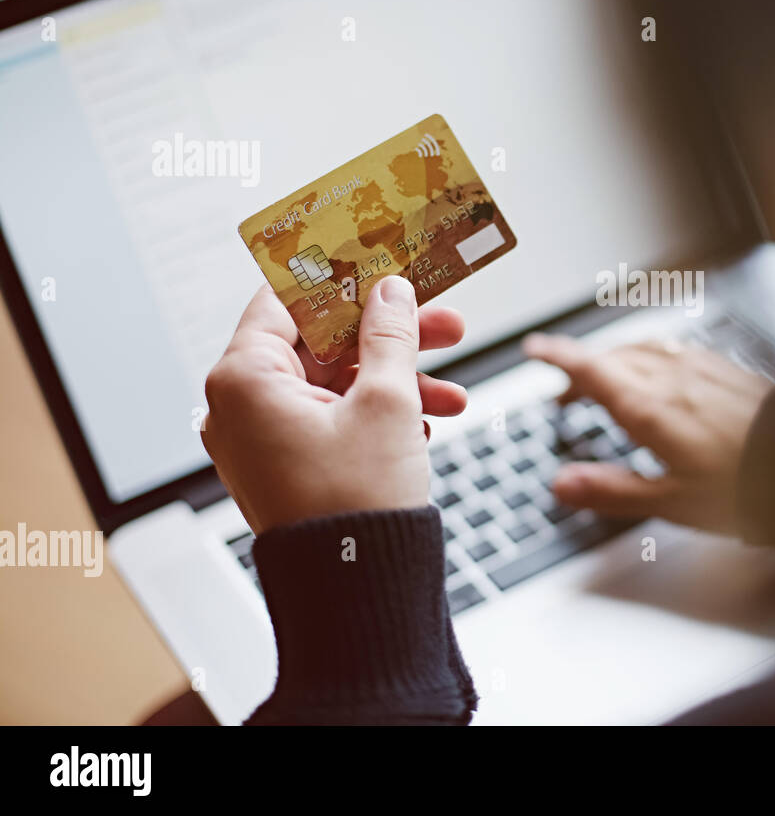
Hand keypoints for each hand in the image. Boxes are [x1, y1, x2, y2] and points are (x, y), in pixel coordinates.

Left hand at [201, 277, 466, 533]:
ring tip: (452, 392)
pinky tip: (429, 424)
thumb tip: (390, 292)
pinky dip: (381, 417)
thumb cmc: (355, 505)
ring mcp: (264, 440)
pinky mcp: (289, 467)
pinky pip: (336, 421)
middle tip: (442, 322)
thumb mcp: (387, 402)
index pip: (286, 301)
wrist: (357, 593)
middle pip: (322, 345)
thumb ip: (390, 334)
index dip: (340, 280)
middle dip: (390, 337)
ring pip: (338, 385)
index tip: (379, 261)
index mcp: (244, 380)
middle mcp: (242, 407)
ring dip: (399, 382)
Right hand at [521, 334, 773, 530]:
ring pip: (645, 351)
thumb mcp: (673, 503)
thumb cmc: (752, 490)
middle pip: (614, 358)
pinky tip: (662, 378)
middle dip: (582, 368)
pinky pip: (677, 353)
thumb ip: (613, 490)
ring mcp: (705, 369)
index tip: (535, 349)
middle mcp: (675, 378)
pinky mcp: (731, 371)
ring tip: (607, 384)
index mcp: (651, 407)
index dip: (558, 357)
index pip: (590, 369)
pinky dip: (652, 360)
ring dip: (617, 362)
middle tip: (564, 390)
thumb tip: (561, 484)